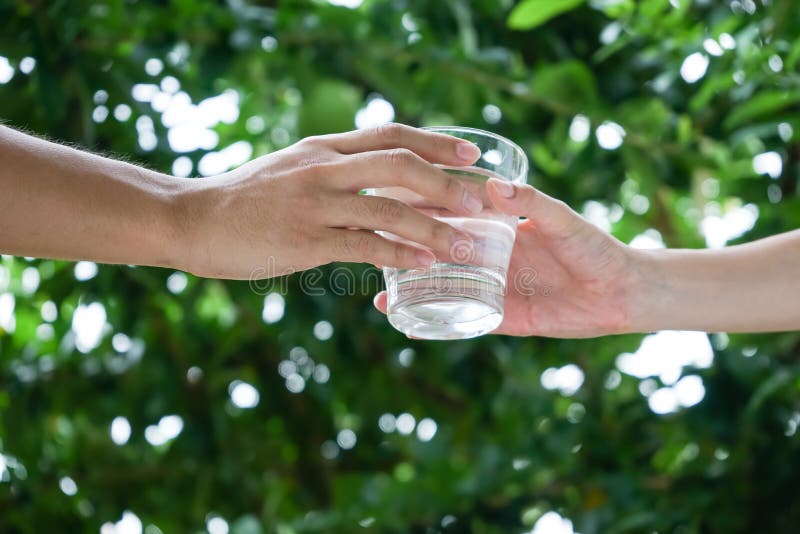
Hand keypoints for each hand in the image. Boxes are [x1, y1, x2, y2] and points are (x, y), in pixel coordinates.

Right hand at [177, 124, 483, 279]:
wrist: (193, 220)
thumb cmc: (245, 200)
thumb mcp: (292, 169)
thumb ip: (332, 170)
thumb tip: (374, 183)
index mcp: (323, 148)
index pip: (391, 135)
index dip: (436, 141)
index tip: (471, 152)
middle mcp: (324, 168)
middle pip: (400, 165)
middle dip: (447, 182)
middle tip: (480, 201)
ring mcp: (315, 203)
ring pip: (389, 208)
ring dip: (434, 227)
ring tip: (464, 245)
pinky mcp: (305, 240)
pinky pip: (365, 245)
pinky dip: (400, 254)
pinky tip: (424, 264)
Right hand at [373, 179, 639, 337]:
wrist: (620, 293)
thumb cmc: (594, 247)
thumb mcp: (562, 220)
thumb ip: (532, 204)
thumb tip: (495, 185)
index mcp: (498, 228)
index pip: (452, 215)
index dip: (423, 209)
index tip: (391, 201)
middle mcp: (488, 257)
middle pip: (438, 252)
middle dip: (406, 250)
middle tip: (372, 246)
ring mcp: (491, 288)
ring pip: (442, 289)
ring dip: (411, 289)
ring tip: (375, 289)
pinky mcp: (500, 318)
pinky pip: (460, 321)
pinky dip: (433, 324)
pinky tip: (405, 324)